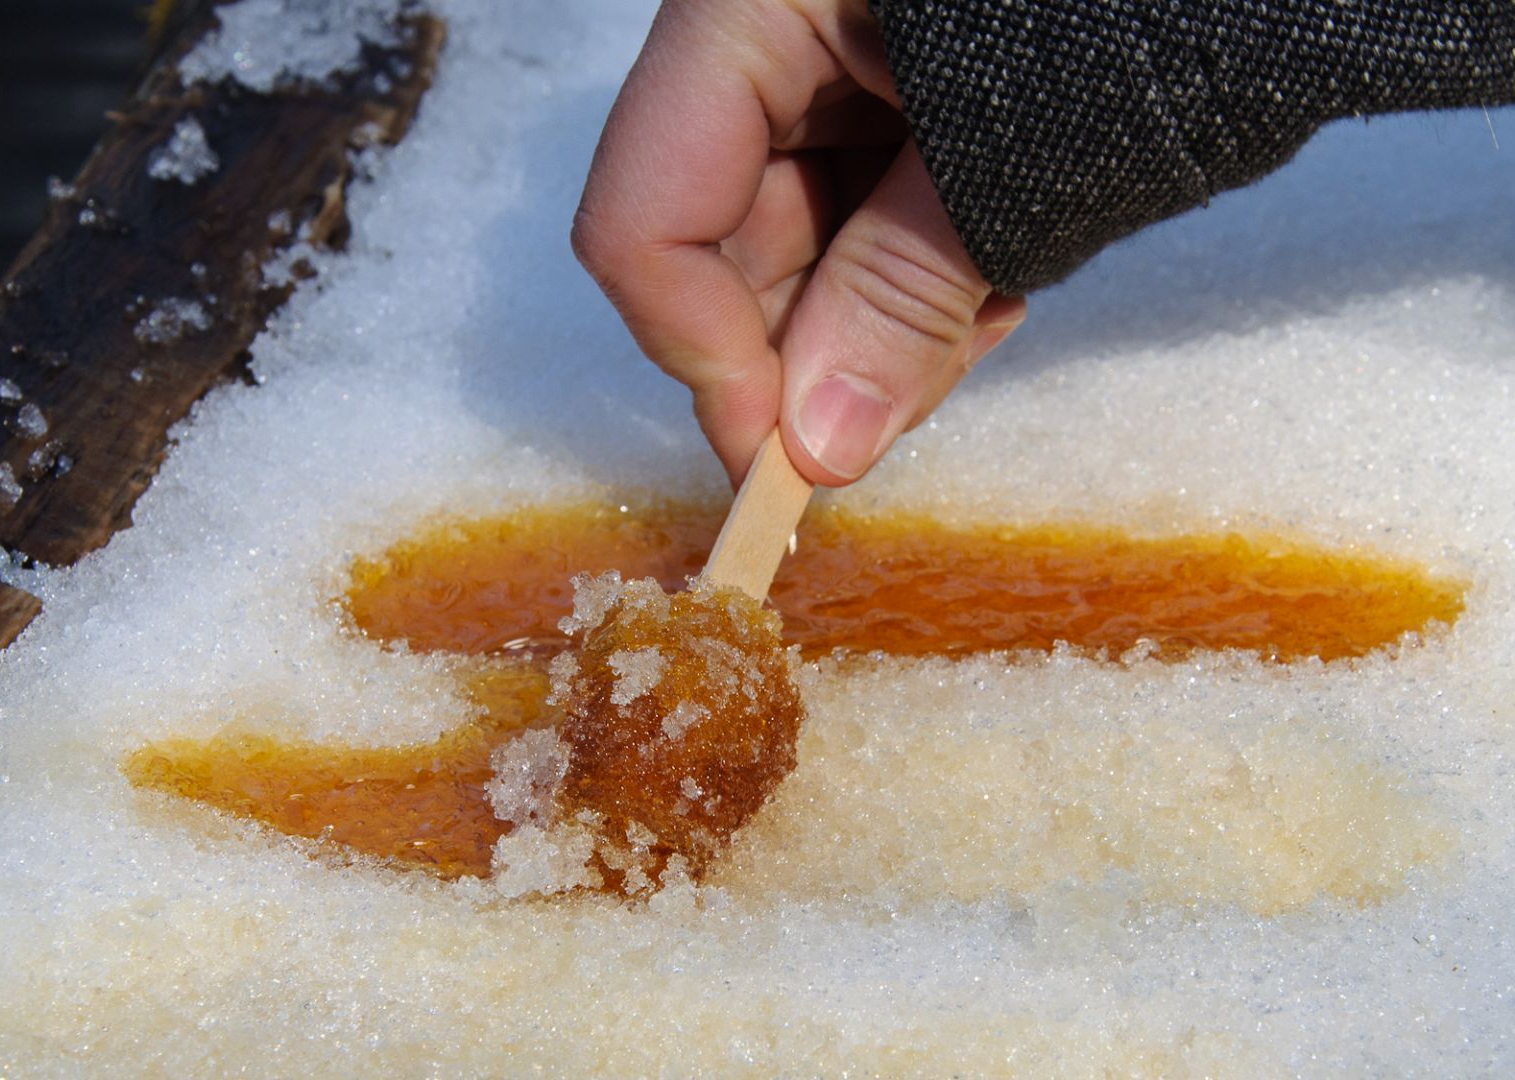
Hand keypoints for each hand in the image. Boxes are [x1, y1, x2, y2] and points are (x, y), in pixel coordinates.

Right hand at [572, 0, 1024, 487]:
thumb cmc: (1145, 6)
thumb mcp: (1016, 157)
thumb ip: (900, 299)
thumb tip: (815, 453)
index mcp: (749, 10)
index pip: (644, 219)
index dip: (705, 360)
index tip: (787, 470)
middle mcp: (761, 33)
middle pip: (713, 237)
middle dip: (803, 344)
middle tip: (900, 406)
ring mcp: (822, 56)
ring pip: (789, 234)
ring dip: (873, 310)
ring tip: (984, 306)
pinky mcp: (884, 81)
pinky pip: (857, 204)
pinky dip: (915, 264)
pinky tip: (992, 269)